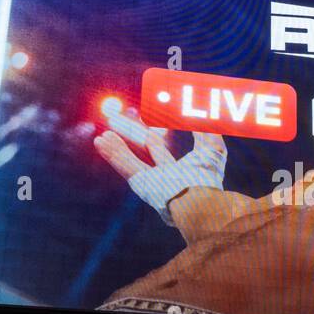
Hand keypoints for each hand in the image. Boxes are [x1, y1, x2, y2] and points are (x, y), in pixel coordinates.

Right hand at [95, 124, 227, 230]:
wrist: (198, 200)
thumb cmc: (206, 176)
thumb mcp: (212, 148)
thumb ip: (205, 130)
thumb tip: (200, 113)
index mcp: (178, 171)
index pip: (160, 150)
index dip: (151, 135)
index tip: (141, 121)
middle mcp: (163, 178)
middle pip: (141, 155)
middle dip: (129, 139)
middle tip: (117, 125)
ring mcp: (152, 183)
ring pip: (130, 161)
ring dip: (116, 148)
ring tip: (102, 136)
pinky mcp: (142, 186)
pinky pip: (126, 166)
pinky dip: (113, 154)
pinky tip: (101, 142)